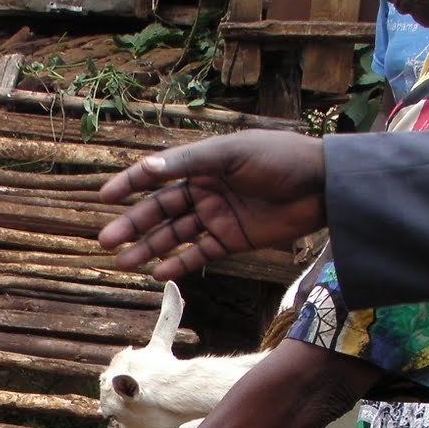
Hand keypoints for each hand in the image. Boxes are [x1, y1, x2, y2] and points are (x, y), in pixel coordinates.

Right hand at [98, 130, 329, 278]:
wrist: (323, 187)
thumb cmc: (279, 159)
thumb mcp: (231, 155)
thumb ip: (189, 163)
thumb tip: (148, 168)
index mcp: (203, 164)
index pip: (159, 175)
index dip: (131, 184)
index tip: (105, 198)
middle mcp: (206, 189)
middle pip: (161, 210)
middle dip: (133, 225)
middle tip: (106, 241)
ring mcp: (217, 216)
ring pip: (175, 235)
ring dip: (149, 248)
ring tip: (123, 262)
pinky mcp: (232, 240)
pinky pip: (199, 253)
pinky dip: (179, 263)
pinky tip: (157, 272)